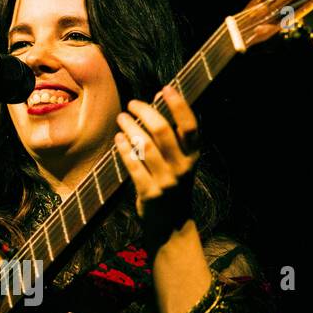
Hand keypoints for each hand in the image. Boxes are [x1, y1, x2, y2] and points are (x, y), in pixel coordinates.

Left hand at [113, 84, 200, 219]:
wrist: (171, 224)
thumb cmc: (173, 184)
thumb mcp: (181, 162)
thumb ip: (172, 137)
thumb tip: (155, 103)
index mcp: (193, 156)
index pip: (190, 126)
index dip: (179, 105)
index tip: (165, 89)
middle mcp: (182, 167)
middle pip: (163, 131)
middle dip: (144, 112)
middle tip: (132, 104)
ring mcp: (166, 182)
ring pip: (145, 146)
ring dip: (130, 128)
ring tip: (121, 118)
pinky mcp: (149, 193)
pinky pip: (133, 166)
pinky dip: (124, 149)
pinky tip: (118, 139)